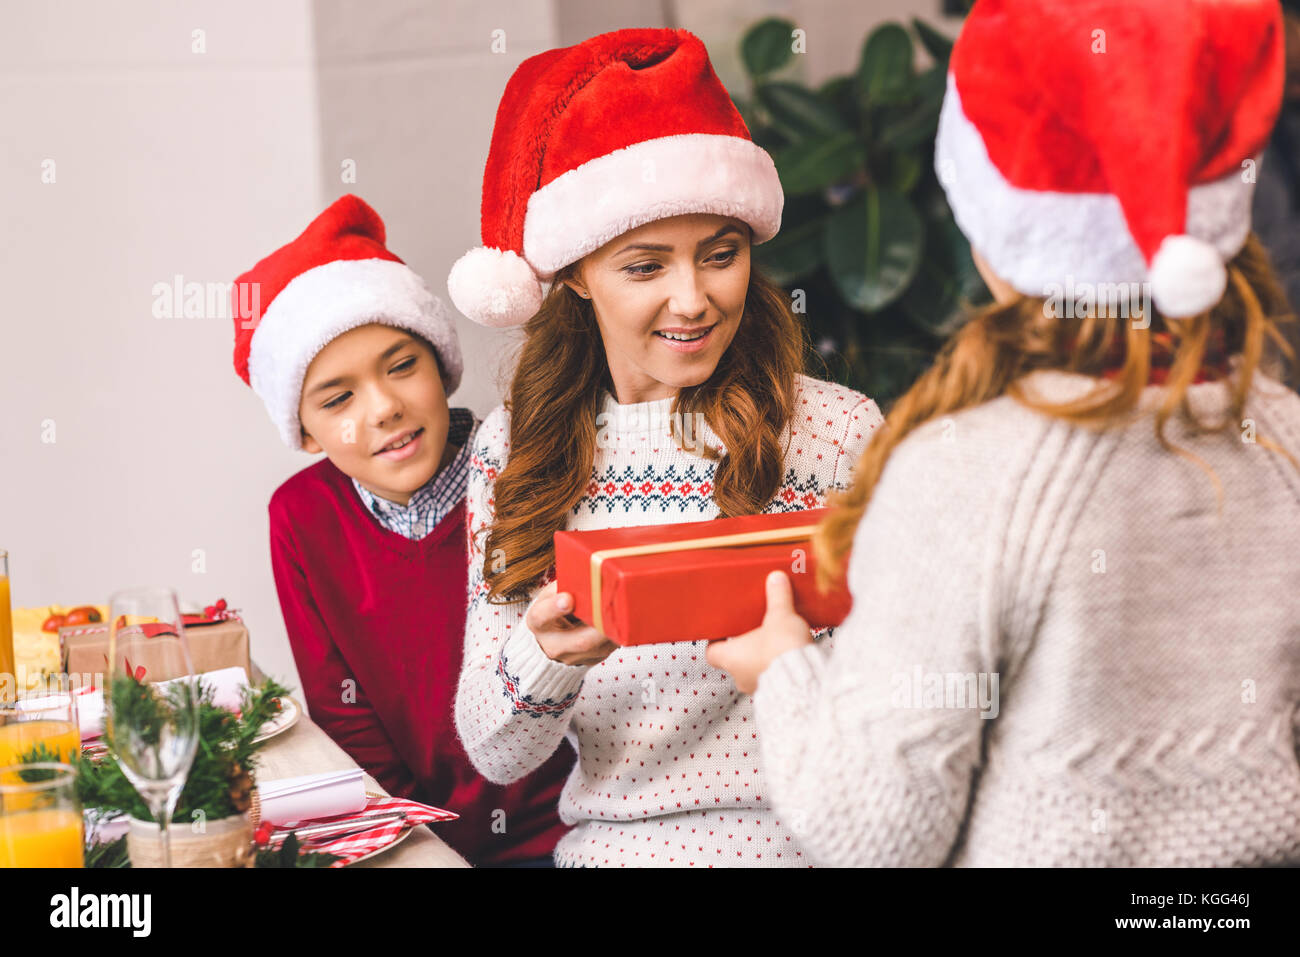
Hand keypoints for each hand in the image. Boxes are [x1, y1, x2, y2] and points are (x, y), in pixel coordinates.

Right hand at [527, 580, 618, 666]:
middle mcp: (554, 645)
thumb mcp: (549, 594)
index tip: (567, 599)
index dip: (554, 608)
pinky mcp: (591, 660)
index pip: (542, 617)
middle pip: (580, 641)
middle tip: (616, 609)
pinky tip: (627, 622)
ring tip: (628, 613)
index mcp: (538, 623)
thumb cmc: (552, 609)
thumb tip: (585, 573)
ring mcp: (574, 657)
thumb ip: (562, 585)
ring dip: (616, 631)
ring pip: (599, 648)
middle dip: (601, 626)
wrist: (551, 638)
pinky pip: (608, 649)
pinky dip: (619, 635)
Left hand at [706, 571, 812, 694]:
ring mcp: (758, 686)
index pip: (712, 652)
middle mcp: (740, 676)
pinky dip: (776, 666)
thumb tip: (775, 579)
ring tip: (776, 640)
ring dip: (762, 657)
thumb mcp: (779, 616)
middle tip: (755, 630)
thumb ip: (777, 597)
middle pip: (734, 659)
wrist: (806, 678)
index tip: (724, 629)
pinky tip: (788, 654)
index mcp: (731, 657)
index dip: (717, 640)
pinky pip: (772, 676)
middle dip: (745, 645)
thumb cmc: (783, 650)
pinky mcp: (777, 692)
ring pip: (753, 669)